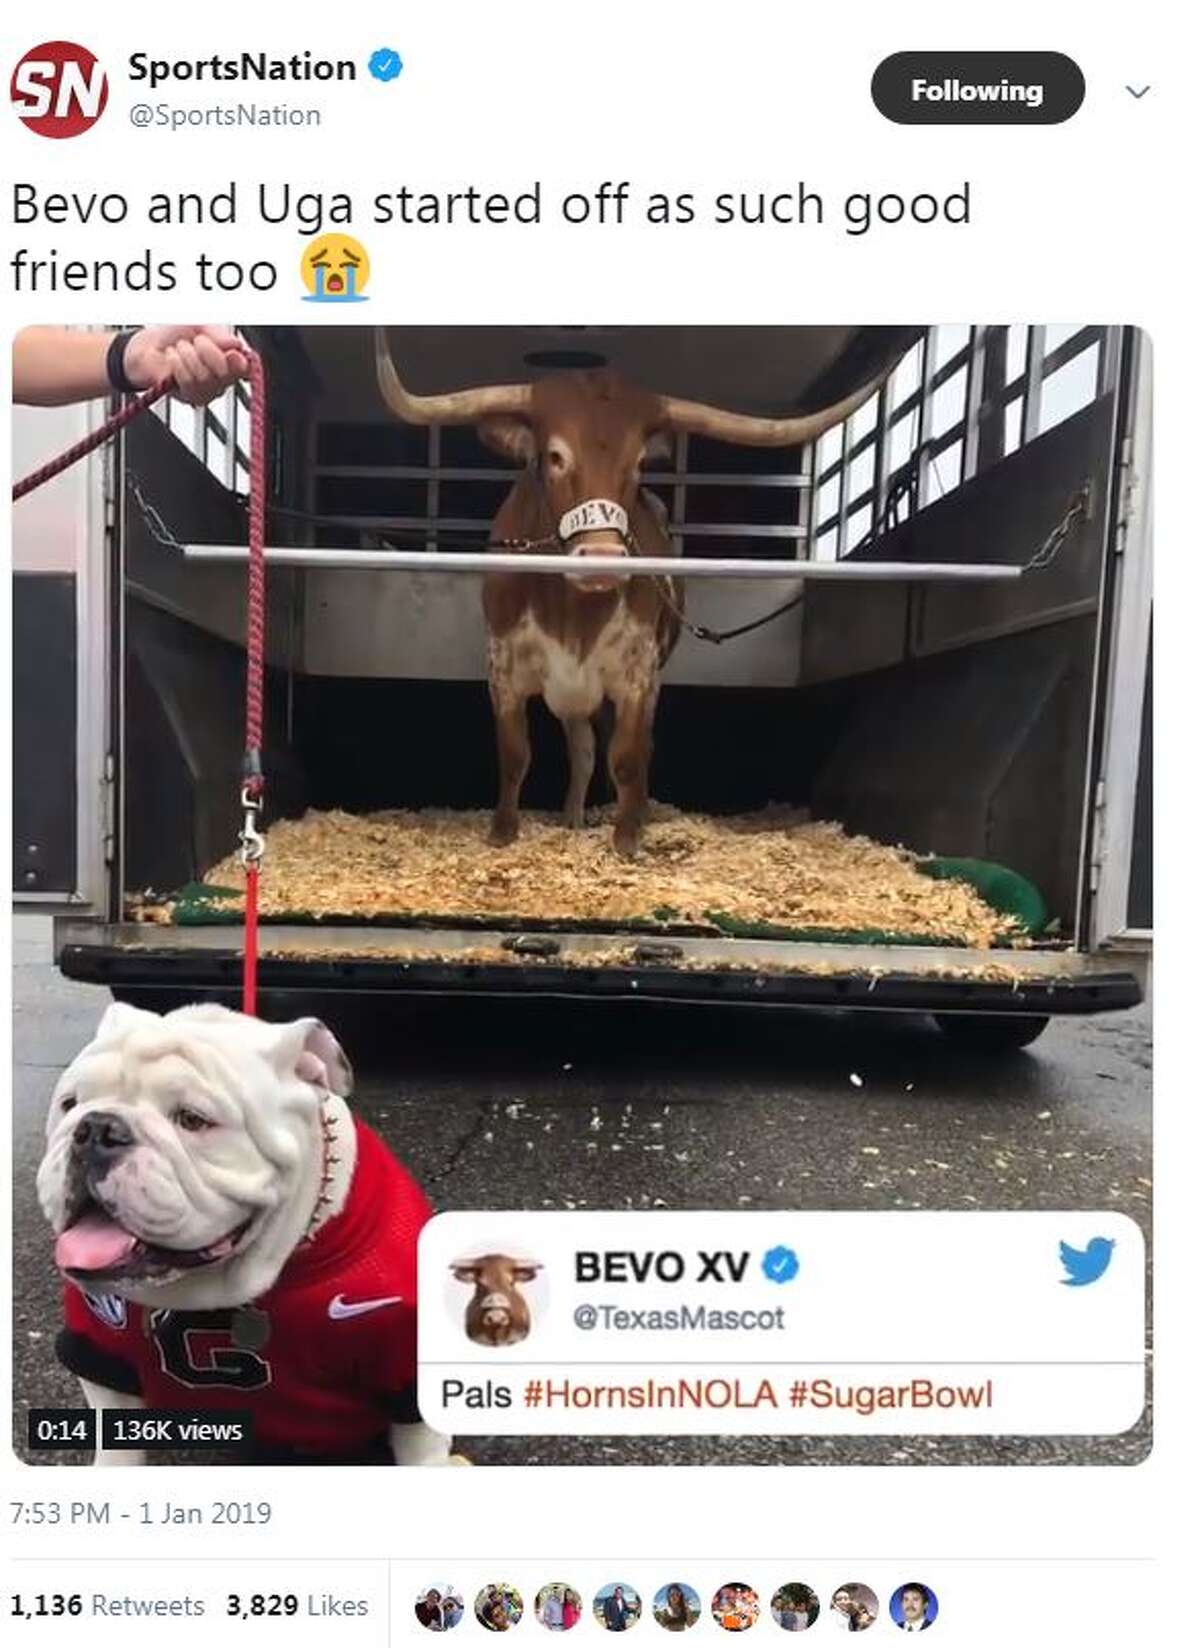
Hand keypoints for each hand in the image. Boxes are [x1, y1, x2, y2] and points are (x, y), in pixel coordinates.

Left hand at [123, 325, 248, 404]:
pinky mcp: (190, 397)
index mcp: (229, 359)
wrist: (145, 346)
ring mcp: (207, 390)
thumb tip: (236, 345)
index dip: (241, 362)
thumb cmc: (172, 335)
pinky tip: (173, 357)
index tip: (232, 353)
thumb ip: (218, 334)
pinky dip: (179, 365)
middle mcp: (222, 378)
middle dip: (210, 351)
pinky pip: (191, 384)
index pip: (246, 367)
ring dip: (189, 356)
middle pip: (228, 372)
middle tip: (196, 341)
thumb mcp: (197, 325)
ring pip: (207, 378)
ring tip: (180, 348)